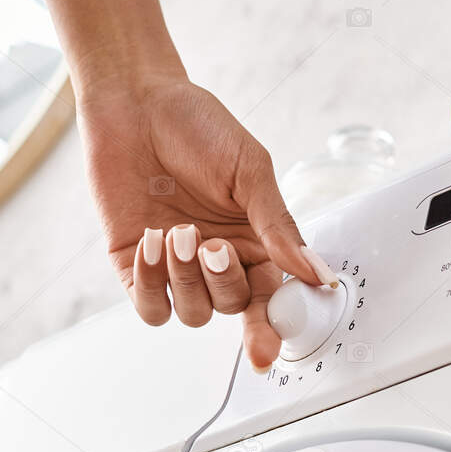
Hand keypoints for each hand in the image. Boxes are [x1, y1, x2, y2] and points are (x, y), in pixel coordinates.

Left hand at [80, 76, 336, 369]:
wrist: (135, 101)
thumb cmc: (197, 125)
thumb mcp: (251, 171)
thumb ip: (280, 227)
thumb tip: (315, 273)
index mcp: (257, 242)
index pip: (272, 301)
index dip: (271, 330)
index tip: (264, 350)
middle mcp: (220, 260)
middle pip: (232, 309)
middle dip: (222, 282)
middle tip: (212, 244)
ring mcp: (177, 266)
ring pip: (192, 313)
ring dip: (186, 278)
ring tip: (177, 232)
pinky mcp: (136, 265)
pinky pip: (149, 305)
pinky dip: (151, 283)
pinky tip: (150, 243)